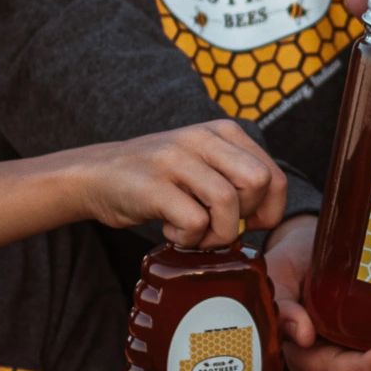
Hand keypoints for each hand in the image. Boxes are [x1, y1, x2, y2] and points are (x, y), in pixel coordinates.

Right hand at [83, 121, 287, 246]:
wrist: (97, 174)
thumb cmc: (159, 178)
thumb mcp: (204, 163)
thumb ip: (237, 178)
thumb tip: (268, 217)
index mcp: (222, 131)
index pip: (273, 175)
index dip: (269, 210)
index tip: (248, 223)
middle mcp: (202, 138)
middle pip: (258, 183)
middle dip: (245, 217)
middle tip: (218, 227)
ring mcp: (176, 159)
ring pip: (228, 203)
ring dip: (216, 234)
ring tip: (194, 234)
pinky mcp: (153, 185)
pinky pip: (194, 222)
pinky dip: (188, 239)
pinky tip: (171, 232)